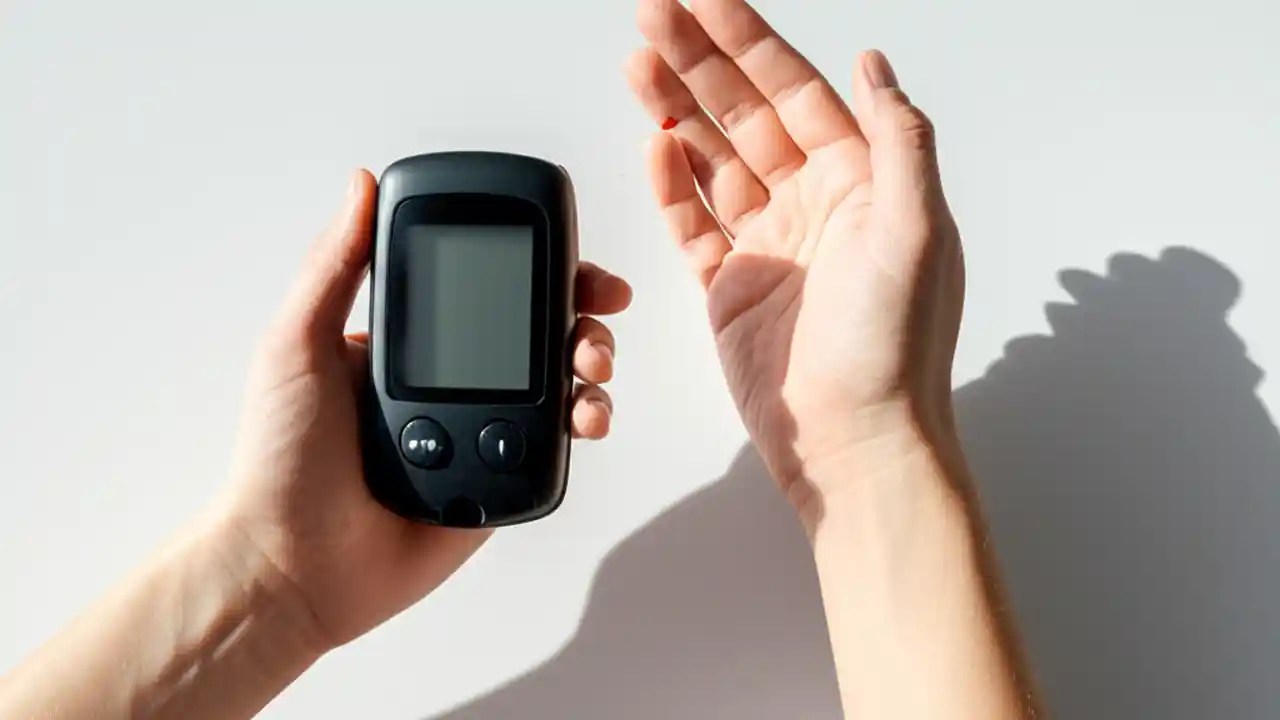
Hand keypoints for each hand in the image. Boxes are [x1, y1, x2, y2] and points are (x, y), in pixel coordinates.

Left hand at [214, 171, 631, 649]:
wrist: (294, 566)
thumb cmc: (280, 458)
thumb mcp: (298, 345)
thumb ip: (335, 267)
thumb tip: (361, 184)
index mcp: (411, 343)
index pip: (485, 289)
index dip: (535, 268)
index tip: (570, 256)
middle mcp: (454, 380)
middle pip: (539, 331)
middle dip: (581, 313)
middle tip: (599, 311)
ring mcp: (482, 431)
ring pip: (560, 384)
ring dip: (591, 364)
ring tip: (591, 371)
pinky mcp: (501, 481)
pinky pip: (557, 446)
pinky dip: (583, 425)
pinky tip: (585, 418)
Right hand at [628, 0, 962, 520]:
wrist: (854, 442)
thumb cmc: (893, 347)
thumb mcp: (916, 229)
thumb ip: (898, 138)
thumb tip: (876, 63)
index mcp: (861, 182)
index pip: (794, 90)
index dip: (747, 41)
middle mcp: (814, 205)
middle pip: (744, 112)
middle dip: (698, 60)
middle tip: (653, 14)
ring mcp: (770, 244)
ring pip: (713, 158)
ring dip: (677, 108)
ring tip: (640, 61)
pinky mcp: (732, 286)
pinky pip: (694, 221)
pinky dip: (672, 183)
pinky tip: (656, 144)